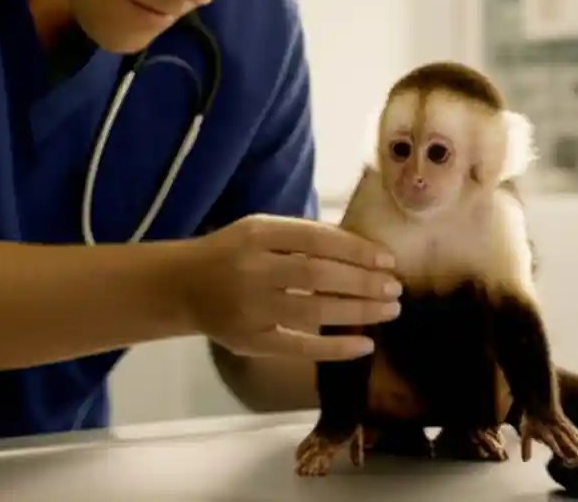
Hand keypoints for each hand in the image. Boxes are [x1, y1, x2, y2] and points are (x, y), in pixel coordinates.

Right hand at [185, 214, 401, 360]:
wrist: (182, 287)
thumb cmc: (233, 253)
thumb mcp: (260, 230)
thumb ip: (303, 236)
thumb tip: (362, 249)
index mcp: (257, 235)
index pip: (316, 239)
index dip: (356, 249)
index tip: (388, 260)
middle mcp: (253, 269)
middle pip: (317, 275)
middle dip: (362, 282)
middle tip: (395, 288)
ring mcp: (251, 307)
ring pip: (313, 310)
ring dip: (358, 312)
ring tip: (389, 311)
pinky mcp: (251, 340)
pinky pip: (299, 346)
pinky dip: (335, 347)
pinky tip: (364, 346)